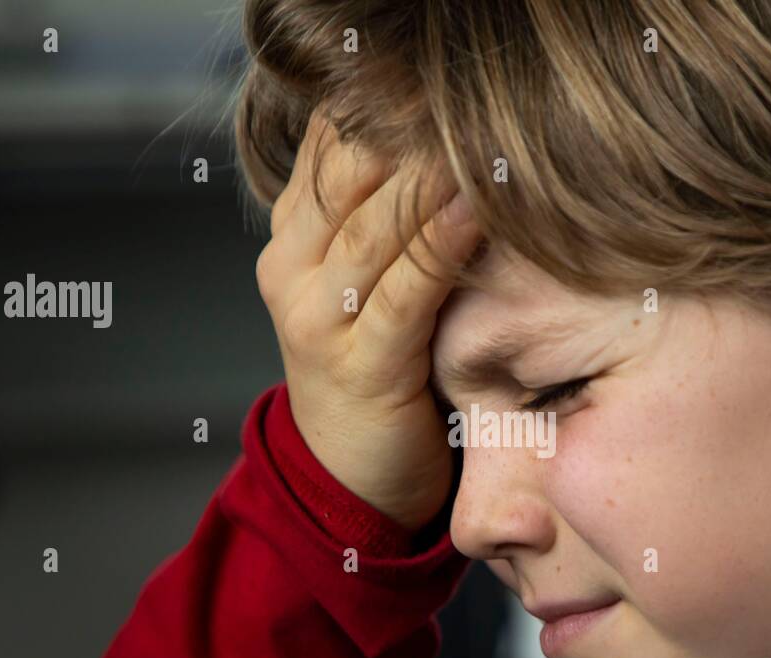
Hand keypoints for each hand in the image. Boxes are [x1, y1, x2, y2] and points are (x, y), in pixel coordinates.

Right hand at [255, 112, 482, 531]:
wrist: (352, 477)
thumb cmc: (381, 369)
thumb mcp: (369, 281)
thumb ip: (388, 217)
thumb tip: (443, 140)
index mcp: (294, 237)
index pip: (332, 143)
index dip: (381, 100)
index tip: (433, 68)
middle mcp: (292, 268)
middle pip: (350, 172)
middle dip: (408, 125)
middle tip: (464, 81)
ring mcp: (317, 318)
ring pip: (374, 224)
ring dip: (430, 173)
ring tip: (478, 128)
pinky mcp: (359, 366)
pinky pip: (403, 290)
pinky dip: (439, 244)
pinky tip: (473, 205)